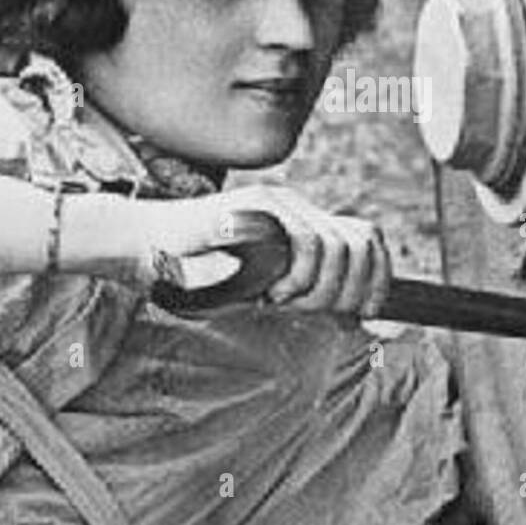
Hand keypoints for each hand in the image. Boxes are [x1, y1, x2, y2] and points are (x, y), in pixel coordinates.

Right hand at [132, 185, 392, 320]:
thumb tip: (353, 322)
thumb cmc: (198, 277)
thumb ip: (301, 293)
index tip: (366, 313)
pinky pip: (304, 242)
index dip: (378, 277)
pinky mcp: (258, 205)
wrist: (147, 248)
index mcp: (303, 222)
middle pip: (360, 245)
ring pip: (336, 247)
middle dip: (348, 290)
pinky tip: (274, 292)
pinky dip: (298, 276)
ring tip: (285, 301)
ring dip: (318, 287)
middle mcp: (298, 207)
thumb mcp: (262, 288)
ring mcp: (279, 203)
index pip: (368, 238)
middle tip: (312, 311)